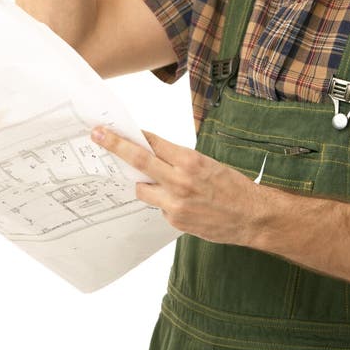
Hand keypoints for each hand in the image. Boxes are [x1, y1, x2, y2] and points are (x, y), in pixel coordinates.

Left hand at [90, 126, 267, 244]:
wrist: (252, 216)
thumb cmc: (232, 185)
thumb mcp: (206, 163)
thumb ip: (178, 159)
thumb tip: (151, 153)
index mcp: (190, 160)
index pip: (153, 142)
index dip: (135, 135)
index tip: (117, 128)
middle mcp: (180, 180)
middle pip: (138, 160)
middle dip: (115, 145)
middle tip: (97, 134)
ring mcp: (175, 203)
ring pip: (143, 188)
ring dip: (143, 182)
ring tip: (156, 181)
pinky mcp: (175, 221)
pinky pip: (158, 206)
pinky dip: (163, 201)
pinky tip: (182, 202)